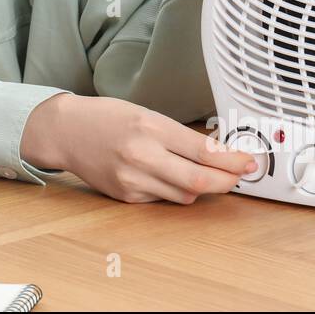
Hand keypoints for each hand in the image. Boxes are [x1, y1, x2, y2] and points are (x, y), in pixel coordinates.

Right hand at [20, 93, 256, 203]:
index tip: (249, 161)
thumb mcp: (145, 114)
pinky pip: (163, 199)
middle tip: (240, 176)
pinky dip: (173, 190)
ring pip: (185, 195)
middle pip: (200, 181)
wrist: (65, 131)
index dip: (233, 161)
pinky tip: (166, 176)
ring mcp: (133, 180)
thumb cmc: (105, 117)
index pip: (204, 151)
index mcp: (150, 127)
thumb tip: (216, 153)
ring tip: (205, 174)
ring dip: (201, 188)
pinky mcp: (126, 196)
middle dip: (227, 181)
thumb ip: (179, 135)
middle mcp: (142, 155)